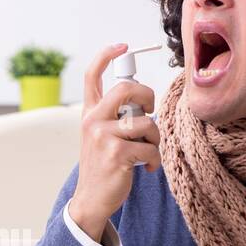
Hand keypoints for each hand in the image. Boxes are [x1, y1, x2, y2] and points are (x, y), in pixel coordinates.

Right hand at [68, 43, 161, 242]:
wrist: (91, 199)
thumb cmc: (104, 165)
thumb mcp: (101, 135)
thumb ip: (114, 115)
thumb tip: (143, 100)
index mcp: (89, 113)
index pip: (92, 75)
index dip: (107, 55)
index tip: (123, 46)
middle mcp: (93, 120)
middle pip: (127, 88)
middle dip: (148, 97)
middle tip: (150, 112)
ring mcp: (104, 137)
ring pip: (146, 122)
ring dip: (155, 138)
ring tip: (148, 151)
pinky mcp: (117, 155)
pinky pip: (150, 148)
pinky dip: (154, 159)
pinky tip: (147, 168)